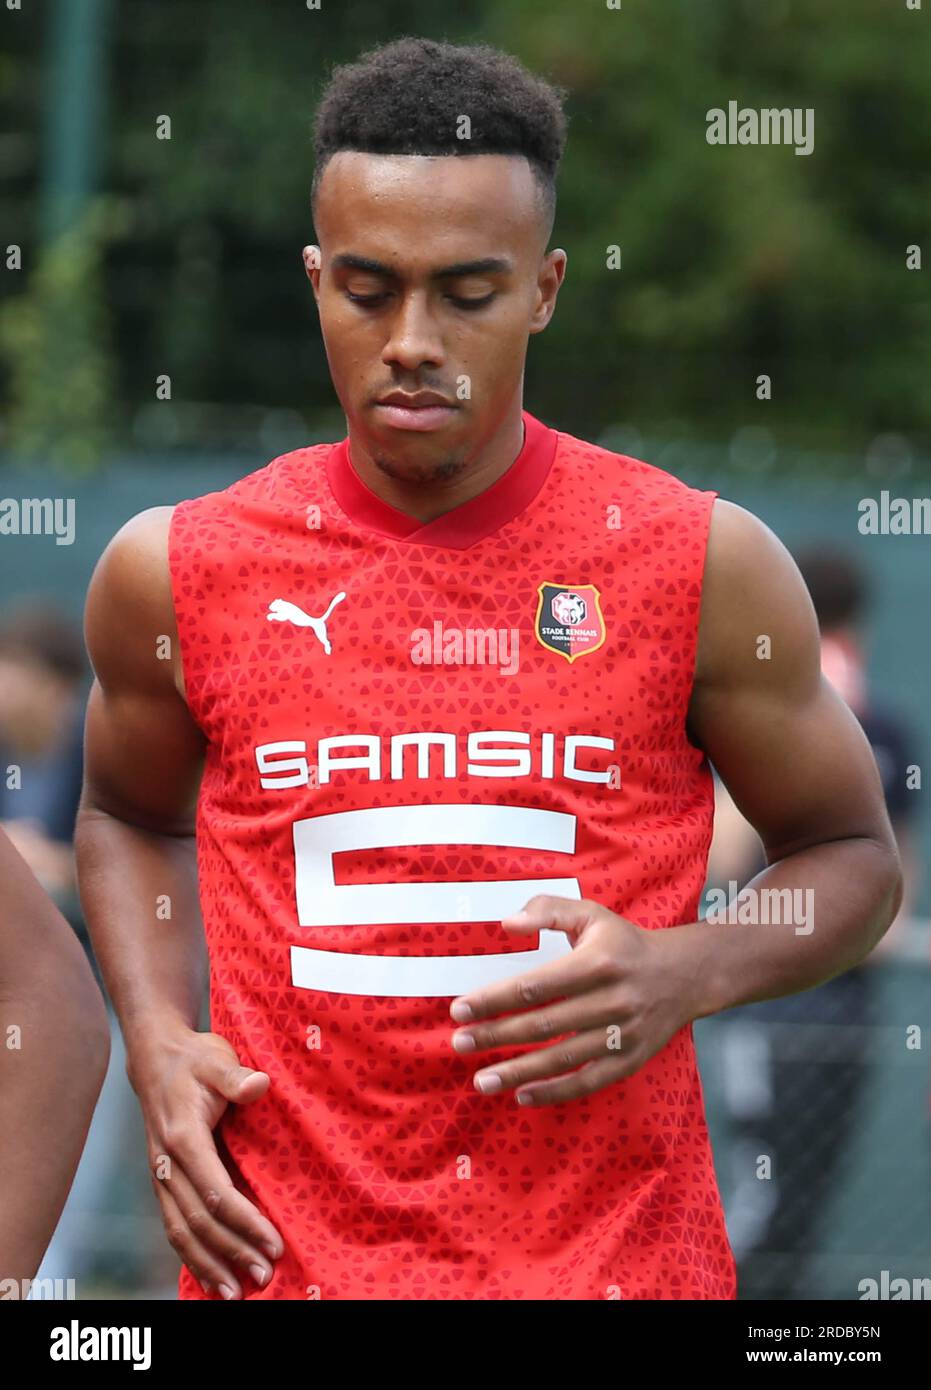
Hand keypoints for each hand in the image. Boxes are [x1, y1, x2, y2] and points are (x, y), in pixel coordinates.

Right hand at [128, 1022, 283, 1298]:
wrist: (155, 1058)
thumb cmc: (193, 1059)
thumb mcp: (216, 1059)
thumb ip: (236, 1076)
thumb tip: (259, 1084)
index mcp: (183, 1138)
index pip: (216, 1192)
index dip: (245, 1222)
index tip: (274, 1242)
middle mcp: (167, 1164)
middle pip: (199, 1222)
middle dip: (232, 1252)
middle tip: (265, 1275)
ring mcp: (161, 1176)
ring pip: (181, 1232)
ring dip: (208, 1265)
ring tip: (235, 1294)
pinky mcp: (163, 1182)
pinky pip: (173, 1226)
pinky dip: (190, 1256)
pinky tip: (208, 1277)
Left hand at [449, 895, 698, 1106]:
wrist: (685, 975)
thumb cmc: (625, 943)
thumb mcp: (592, 915)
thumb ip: (548, 911)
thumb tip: (507, 924)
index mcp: (598, 962)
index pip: (535, 985)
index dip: (495, 999)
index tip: (460, 1009)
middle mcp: (612, 1000)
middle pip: (544, 1024)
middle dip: (496, 1036)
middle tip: (459, 1043)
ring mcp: (623, 1035)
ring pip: (562, 1058)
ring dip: (518, 1071)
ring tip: (481, 1080)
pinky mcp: (631, 1060)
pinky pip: (588, 1081)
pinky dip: (555, 1092)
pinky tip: (522, 1095)